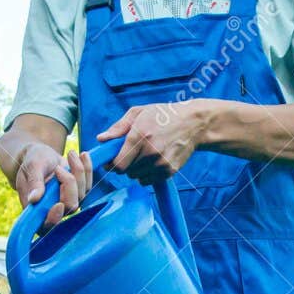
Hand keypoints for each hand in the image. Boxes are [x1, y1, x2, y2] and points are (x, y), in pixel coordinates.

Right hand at [13, 144, 92, 232]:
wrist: (41, 155)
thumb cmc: (32, 162)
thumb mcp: (31, 168)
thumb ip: (34, 183)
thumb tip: (34, 199)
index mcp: (38, 210)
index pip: (48, 224)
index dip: (55, 217)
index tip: (58, 205)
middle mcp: (55, 210)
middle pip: (71, 206)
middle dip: (69, 184)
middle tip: (58, 168)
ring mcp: (69, 201)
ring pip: (82, 194)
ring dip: (78, 171)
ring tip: (70, 154)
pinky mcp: (79, 192)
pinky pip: (89, 184)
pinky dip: (88, 168)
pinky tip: (82, 155)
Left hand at [98, 101, 212, 182]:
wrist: (193, 123)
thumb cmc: (163, 115)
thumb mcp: (138, 113)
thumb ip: (118, 127)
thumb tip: (101, 139)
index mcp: (139, 135)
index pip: (118, 164)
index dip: (111, 165)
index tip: (110, 161)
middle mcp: (150, 151)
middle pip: (126, 172)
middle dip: (124, 165)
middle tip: (130, 153)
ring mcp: (160, 163)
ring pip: (136, 177)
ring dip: (136, 169)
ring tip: (144, 155)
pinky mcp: (169, 171)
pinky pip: (147, 181)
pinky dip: (146, 174)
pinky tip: (153, 161)